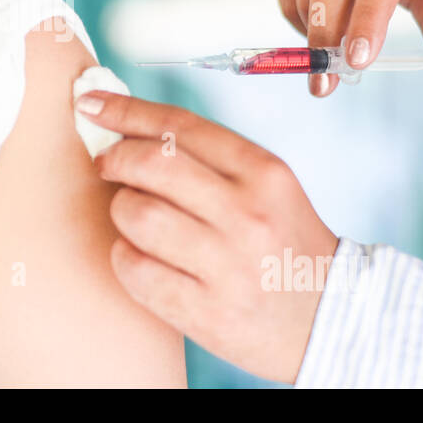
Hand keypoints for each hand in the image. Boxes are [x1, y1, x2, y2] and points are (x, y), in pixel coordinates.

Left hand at [76, 89, 338, 383]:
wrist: (329, 319)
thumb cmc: (285, 245)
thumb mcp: (266, 187)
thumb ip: (208, 158)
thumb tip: (129, 129)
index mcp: (263, 173)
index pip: (181, 126)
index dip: (126, 110)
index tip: (93, 103)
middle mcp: (247, 215)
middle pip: (152, 164)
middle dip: (115, 159)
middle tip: (108, 165)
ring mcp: (227, 266)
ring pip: (138, 215)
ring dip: (121, 210)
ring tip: (133, 216)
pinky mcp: (206, 311)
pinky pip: (136, 270)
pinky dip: (124, 257)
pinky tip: (138, 255)